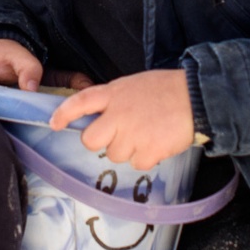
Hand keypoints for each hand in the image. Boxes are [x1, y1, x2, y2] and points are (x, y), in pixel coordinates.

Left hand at [50, 70, 194, 170]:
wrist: (197, 98)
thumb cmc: (167, 90)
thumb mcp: (134, 86)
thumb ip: (115, 100)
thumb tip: (104, 118)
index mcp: (113, 94)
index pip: (80, 102)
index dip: (64, 113)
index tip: (53, 122)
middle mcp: (117, 114)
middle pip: (90, 140)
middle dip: (99, 142)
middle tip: (116, 136)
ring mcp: (131, 134)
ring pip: (115, 154)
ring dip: (129, 149)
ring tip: (148, 133)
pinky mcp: (147, 151)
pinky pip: (137, 163)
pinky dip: (147, 157)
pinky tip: (158, 142)